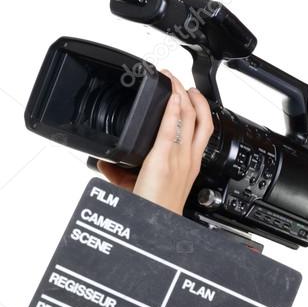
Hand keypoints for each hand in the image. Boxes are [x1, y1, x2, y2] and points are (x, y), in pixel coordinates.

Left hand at [97, 69, 213, 213]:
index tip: (188, 94)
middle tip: (180, 81)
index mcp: (189, 163)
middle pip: (200, 118)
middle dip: (191, 94)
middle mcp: (188, 158)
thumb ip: (122, 173)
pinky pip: (171, 129)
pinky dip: (172, 109)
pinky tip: (169, 96)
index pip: (202, 129)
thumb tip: (105, 162)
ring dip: (181, 94)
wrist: (156, 225)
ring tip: (173, 80)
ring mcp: (179, 158)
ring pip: (189, 118)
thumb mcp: (140, 187)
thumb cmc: (154, 210)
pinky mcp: (163, 159)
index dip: (199, 108)